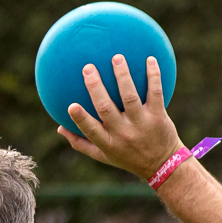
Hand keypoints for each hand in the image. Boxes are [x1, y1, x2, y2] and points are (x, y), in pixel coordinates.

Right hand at [56, 55, 181, 179]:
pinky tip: (150, 59)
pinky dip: (153, 76)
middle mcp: (124, 133)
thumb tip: (59, 128)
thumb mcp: (104, 156)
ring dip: (123, 76)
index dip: (81, 119)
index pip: (91, 131)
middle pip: (107, 109)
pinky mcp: (158, 116)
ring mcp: (142, 124)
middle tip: (87, 68)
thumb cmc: (128, 157)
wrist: (162, 165)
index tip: (71, 105)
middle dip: (96, 88)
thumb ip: (81, 143)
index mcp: (108, 143)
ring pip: (130, 97)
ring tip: (117, 57)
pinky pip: (156, 93)